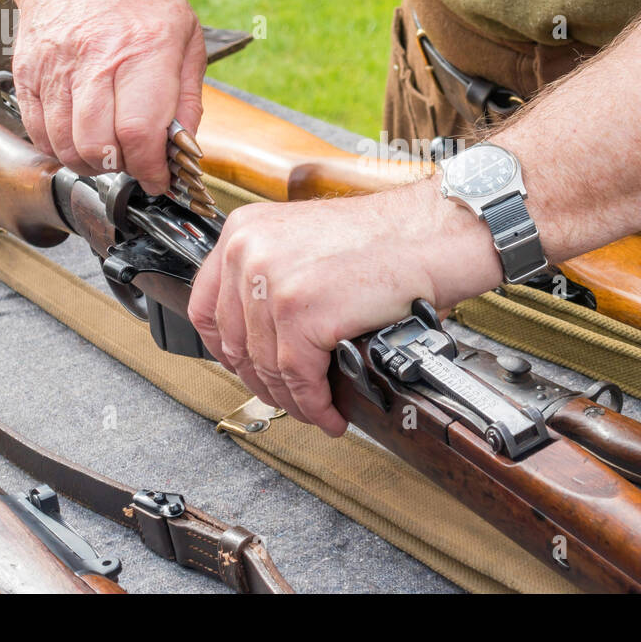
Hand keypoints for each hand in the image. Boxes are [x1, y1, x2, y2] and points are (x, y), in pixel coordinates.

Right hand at [7, 0, 205, 193]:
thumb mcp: (186, 37)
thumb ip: (187, 97)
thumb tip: (183, 148)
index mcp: (144, 50)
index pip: (140, 132)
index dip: (151, 168)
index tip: (159, 179)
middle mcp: (96, 60)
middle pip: (99, 146)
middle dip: (122, 169)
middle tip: (134, 164)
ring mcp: (56, 67)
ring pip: (65, 146)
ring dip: (90, 163)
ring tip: (109, 150)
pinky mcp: (28, 72)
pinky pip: (37, 132)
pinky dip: (59, 147)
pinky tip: (80, 136)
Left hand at [188, 180, 500, 435]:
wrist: (433, 233)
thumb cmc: (387, 239)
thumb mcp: (307, 245)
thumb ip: (273, 278)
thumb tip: (260, 337)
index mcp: (244, 231)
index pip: (207, 306)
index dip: (226, 350)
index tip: (246, 369)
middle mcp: (249, 252)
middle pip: (233, 343)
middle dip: (262, 382)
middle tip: (288, 397)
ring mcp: (272, 282)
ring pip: (265, 366)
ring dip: (291, 399)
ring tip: (316, 409)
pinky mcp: (302, 313)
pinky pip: (298, 377)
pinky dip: (314, 403)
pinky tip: (330, 410)